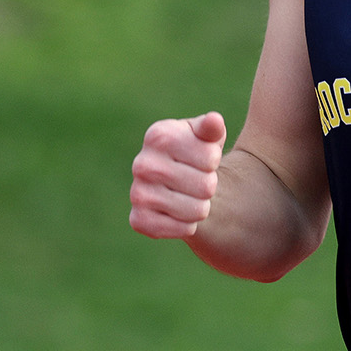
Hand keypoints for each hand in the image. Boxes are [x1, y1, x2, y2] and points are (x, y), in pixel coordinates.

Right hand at [130, 112, 225, 238]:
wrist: (177, 184)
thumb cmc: (196, 153)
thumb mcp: (206, 136)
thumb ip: (212, 127)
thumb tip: (214, 121)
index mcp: (158, 136)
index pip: (211, 158)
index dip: (213, 160)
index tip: (201, 157)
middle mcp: (142, 164)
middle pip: (206, 187)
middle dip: (209, 185)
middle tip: (196, 179)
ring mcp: (137, 193)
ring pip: (197, 210)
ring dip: (201, 206)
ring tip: (189, 195)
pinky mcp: (138, 220)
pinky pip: (183, 229)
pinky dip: (188, 225)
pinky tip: (178, 212)